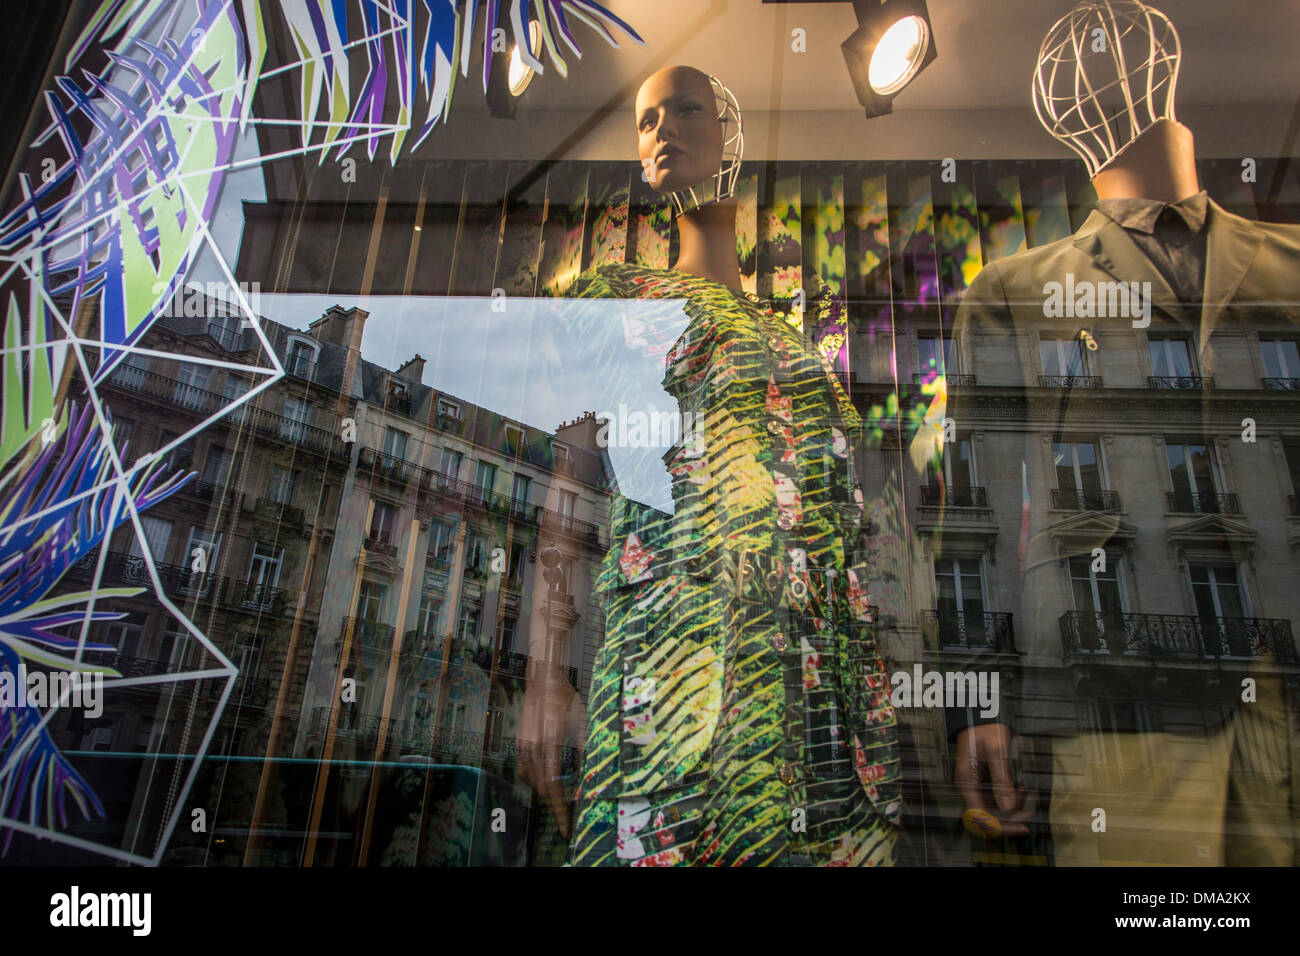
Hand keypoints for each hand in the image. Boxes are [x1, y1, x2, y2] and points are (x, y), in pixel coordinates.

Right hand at [516, 669, 583, 837]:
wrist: (542, 681)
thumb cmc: (565, 699)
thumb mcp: (582, 721)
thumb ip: (585, 748)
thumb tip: (592, 774)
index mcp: (550, 743)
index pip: (554, 787)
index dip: (560, 811)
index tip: (566, 828)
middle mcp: (533, 748)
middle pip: (542, 789)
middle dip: (554, 805)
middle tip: (567, 815)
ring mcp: (523, 746)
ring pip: (532, 782)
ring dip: (545, 793)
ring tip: (559, 800)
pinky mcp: (518, 743)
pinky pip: (524, 771)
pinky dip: (535, 781)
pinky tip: (545, 780)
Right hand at [953, 723, 1031, 837]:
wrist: (982, 716)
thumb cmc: (987, 729)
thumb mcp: (997, 751)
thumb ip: (1002, 779)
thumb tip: (1008, 807)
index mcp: (967, 782)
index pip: (981, 817)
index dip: (1001, 827)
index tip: (1022, 827)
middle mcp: (968, 788)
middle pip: (987, 817)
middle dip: (1010, 819)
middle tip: (1030, 814)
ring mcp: (975, 786)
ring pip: (992, 810)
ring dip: (1012, 810)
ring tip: (1027, 797)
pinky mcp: (982, 782)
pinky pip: (995, 799)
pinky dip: (1010, 799)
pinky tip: (1022, 790)